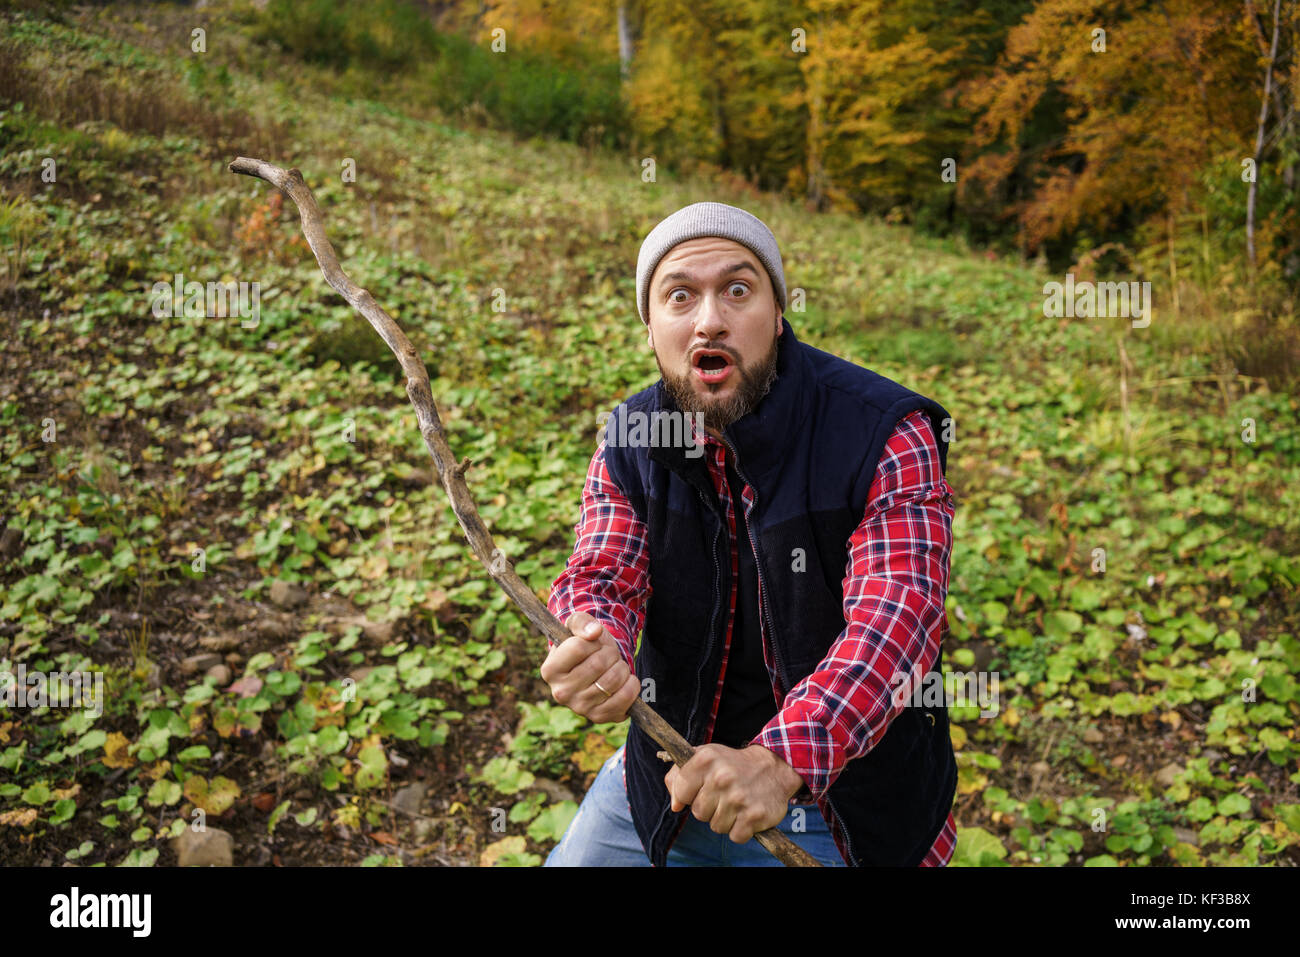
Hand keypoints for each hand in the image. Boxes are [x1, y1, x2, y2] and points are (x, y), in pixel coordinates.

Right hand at [539, 611, 639, 723]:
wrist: (595, 669)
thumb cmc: (585, 645)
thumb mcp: (578, 627)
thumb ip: (582, 622)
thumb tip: (594, 632)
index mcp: (550, 670)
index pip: (578, 647)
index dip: (592, 641)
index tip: (592, 644)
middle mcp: (561, 693)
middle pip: (598, 664)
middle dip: (610, 653)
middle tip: (608, 655)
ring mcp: (580, 708)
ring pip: (613, 680)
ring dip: (622, 667)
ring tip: (615, 667)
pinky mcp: (600, 717)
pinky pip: (625, 698)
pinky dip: (632, 684)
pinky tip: (624, 681)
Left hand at [664, 743, 806, 843]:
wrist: (774, 767)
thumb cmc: (732, 764)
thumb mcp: (704, 757)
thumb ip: (679, 776)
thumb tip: (675, 805)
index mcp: (705, 759)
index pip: (681, 792)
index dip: (689, 795)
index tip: (701, 789)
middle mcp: (722, 777)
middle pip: (699, 813)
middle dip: (710, 808)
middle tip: (724, 794)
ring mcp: (738, 797)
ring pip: (716, 827)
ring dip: (726, 819)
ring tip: (737, 802)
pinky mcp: (754, 816)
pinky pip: (735, 836)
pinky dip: (741, 829)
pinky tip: (747, 812)